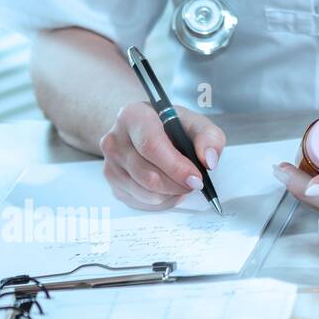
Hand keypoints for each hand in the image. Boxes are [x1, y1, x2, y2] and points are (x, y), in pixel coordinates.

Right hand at [99, 101, 225, 209]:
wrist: (144, 130)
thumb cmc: (170, 126)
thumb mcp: (195, 123)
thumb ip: (209, 138)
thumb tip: (208, 160)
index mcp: (133, 116)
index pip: (151, 146)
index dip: (176, 167)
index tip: (196, 178)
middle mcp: (114, 140)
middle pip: (147, 175)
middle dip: (176, 185)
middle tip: (194, 184)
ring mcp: (110, 163)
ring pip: (144, 192)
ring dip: (170, 195)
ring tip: (182, 184)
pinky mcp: (112, 183)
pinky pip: (139, 202)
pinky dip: (160, 201)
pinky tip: (169, 189)